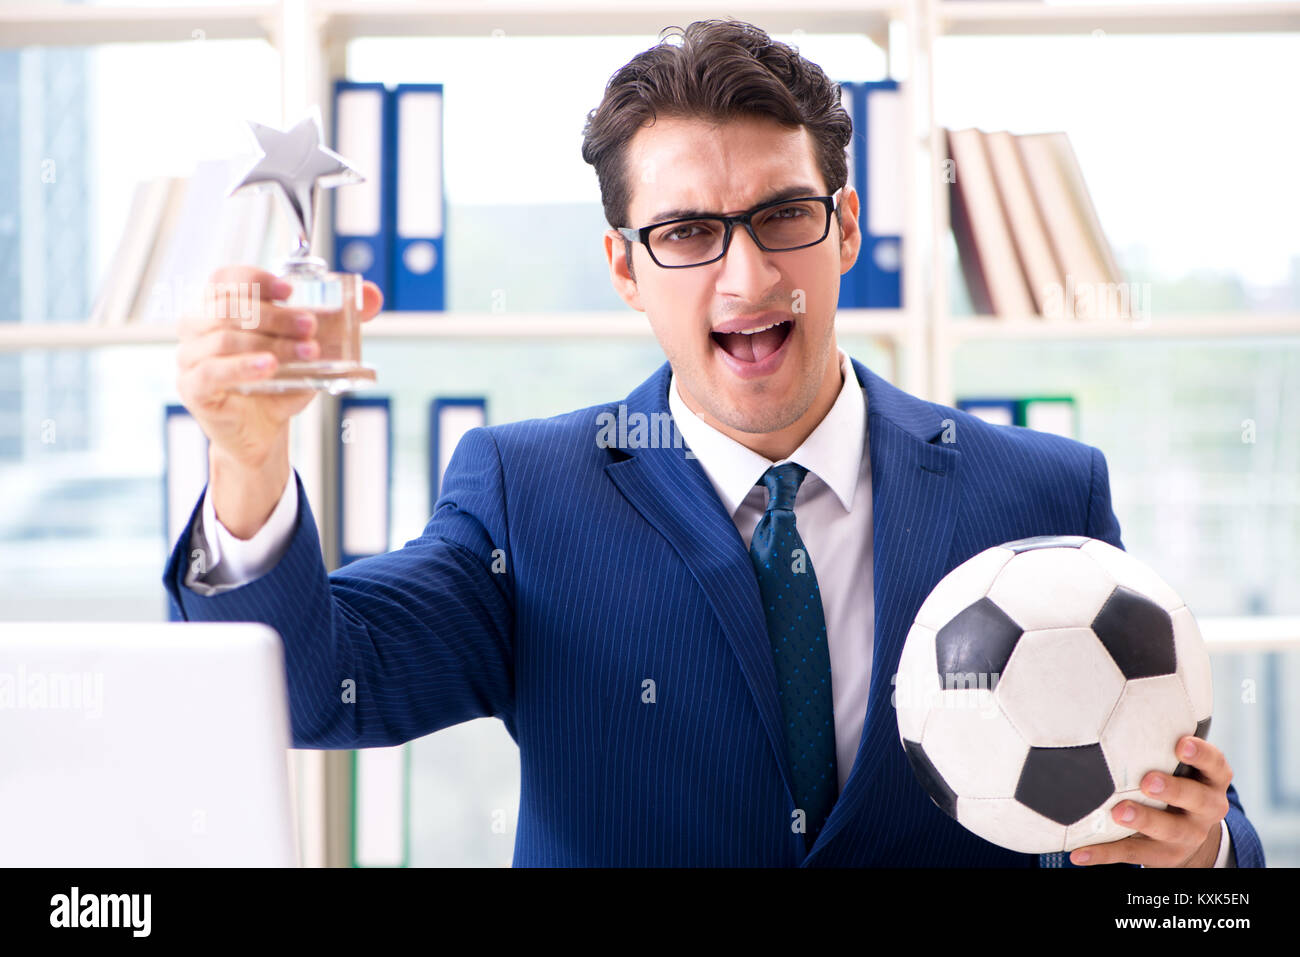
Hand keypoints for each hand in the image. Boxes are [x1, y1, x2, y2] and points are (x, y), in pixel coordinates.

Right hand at [176, 264, 383, 467]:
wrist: (263, 431)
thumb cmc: (278, 383)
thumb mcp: (308, 349)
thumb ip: (337, 321)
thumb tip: (374, 297)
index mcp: (219, 307)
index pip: (226, 278)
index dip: (255, 278)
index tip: (290, 290)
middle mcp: (198, 327)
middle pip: (229, 306)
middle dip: (275, 314)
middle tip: (310, 326)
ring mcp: (190, 357)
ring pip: (224, 337)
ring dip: (270, 342)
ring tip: (305, 352)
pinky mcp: (193, 388)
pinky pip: (213, 371)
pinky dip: (244, 366)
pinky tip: (270, 367)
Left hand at [1069, 735, 1230, 866]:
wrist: (1188, 834)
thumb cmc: (1176, 782)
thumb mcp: (1182, 766)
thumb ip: (1161, 742)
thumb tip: (1113, 703)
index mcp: (1210, 781)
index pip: (1216, 765)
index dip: (1202, 754)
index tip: (1182, 743)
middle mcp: (1206, 808)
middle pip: (1196, 799)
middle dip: (1173, 789)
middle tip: (1149, 781)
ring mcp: (1187, 834)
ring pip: (1168, 830)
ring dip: (1143, 820)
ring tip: (1118, 812)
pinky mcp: (1164, 855)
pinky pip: (1132, 853)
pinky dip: (1103, 853)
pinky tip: (1078, 853)